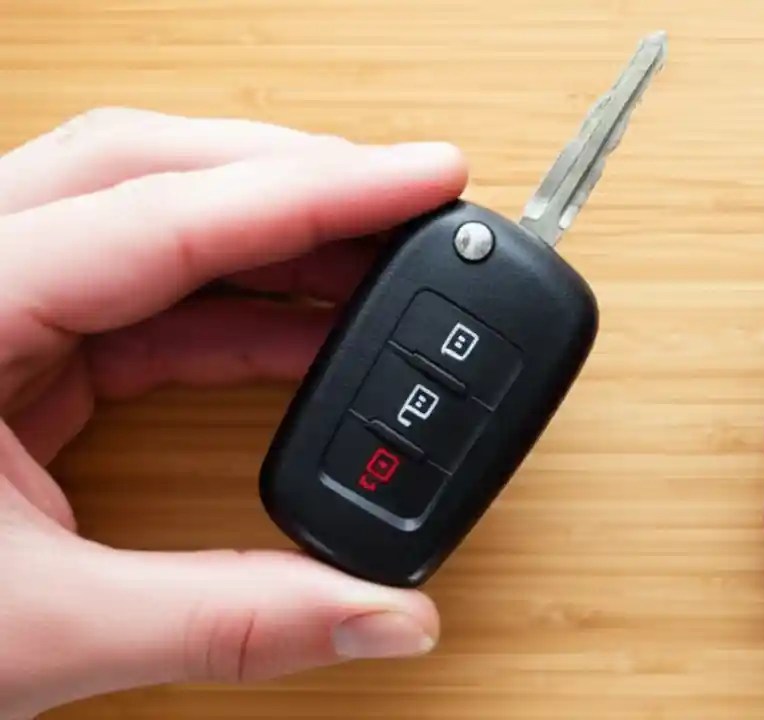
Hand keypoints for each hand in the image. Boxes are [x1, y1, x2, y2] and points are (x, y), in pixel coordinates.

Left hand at [0, 107, 467, 717]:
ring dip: (277, 242)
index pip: (160, 215)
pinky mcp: (10, 354)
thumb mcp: (37, 629)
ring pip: (152, 224)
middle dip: (298, 182)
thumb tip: (383, 613)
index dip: (310, 192)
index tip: (422, 176)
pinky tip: (314, 336)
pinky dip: (240, 312)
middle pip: (153, 173)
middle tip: (416, 202)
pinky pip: (144, 299)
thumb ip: (228, 619)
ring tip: (385, 267)